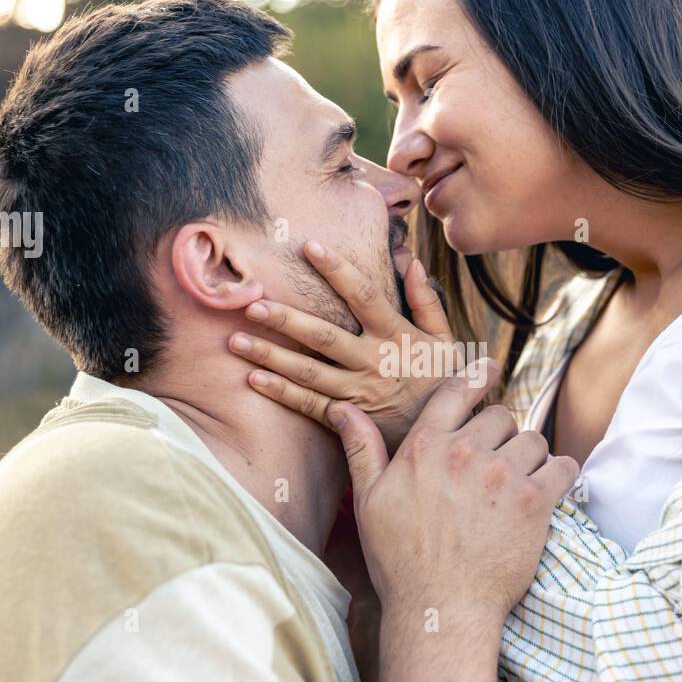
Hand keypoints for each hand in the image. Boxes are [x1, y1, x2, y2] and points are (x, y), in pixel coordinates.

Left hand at [229, 241, 459, 451]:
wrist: (447, 434)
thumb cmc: (444, 381)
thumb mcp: (445, 340)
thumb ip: (426, 302)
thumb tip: (409, 261)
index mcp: (397, 335)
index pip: (365, 295)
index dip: (338, 270)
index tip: (310, 246)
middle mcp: (374, 361)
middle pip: (324, 336)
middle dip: (286, 319)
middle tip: (252, 304)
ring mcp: (359, 392)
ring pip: (309, 372)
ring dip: (271, 356)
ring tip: (235, 341)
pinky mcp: (349, 418)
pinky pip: (310, 405)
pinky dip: (281, 393)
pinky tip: (255, 379)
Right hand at [327, 360, 579, 626]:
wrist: (440, 608)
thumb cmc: (399, 560)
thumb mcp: (369, 501)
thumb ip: (362, 448)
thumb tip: (341, 408)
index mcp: (425, 447)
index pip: (456, 392)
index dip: (477, 376)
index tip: (489, 369)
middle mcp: (465, 453)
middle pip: (501, 417)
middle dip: (501, 435)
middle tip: (495, 465)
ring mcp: (503, 476)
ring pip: (533, 441)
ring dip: (529, 457)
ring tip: (517, 484)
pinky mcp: (535, 503)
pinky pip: (563, 468)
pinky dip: (561, 475)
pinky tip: (551, 488)